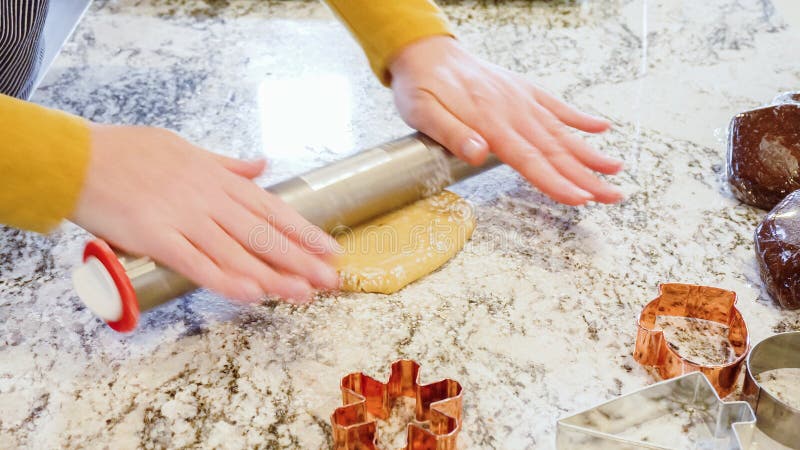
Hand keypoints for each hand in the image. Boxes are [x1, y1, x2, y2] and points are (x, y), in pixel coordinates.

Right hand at [71, 124, 339, 303]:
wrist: (79, 157)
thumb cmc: (131, 151)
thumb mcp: (187, 147)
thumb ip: (227, 165)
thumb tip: (261, 166)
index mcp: (218, 180)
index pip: (271, 209)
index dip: (303, 232)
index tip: (329, 249)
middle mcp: (208, 199)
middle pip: (263, 234)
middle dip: (300, 259)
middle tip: (330, 280)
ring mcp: (184, 218)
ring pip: (237, 252)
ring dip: (273, 275)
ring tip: (302, 294)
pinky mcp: (155, 237)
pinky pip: (196, 263)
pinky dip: (225, 278)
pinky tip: (251, 293)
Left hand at [389, 36, 622, 205]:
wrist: (426, 51)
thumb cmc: (421, 86)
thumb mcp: (422, 112)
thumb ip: (451, 133)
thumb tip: (477, 153)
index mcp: (490, 122)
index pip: (530, 159)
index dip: (556, 182)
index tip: (579, 198)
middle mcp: (512, 110)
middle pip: (555, 151)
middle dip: (586, 177)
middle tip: (613, 196)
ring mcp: (521, 99)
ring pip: (562, 132)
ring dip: (590, 153)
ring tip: (616, 170)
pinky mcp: (522, 90)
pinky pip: (556, 105)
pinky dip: (579, 118)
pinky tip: (601, 128)